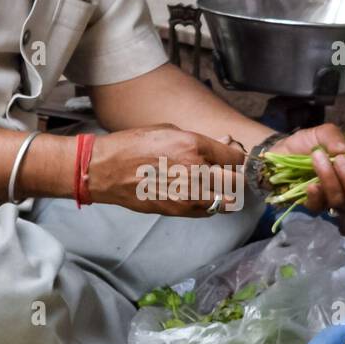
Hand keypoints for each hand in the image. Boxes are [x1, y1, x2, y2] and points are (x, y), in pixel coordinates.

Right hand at [87, 125, 245, 216]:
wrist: (106, 170)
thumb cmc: (134, 145)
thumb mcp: (168, 131)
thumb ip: (200, 140)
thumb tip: (225, 142)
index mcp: (194, 145)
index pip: (235, 158)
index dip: (238, 159)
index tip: (234, 160)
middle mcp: (196, 170)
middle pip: (235, 181)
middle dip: (235, 177)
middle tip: (230, 175)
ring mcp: (188, 193)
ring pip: (226, 200)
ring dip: (226, 195)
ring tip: (219, 189)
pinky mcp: (179, 210)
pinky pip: (208, 212)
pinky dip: (211, 206)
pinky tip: (203, 197)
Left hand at [268, 123, 344, 212]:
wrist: (282, 149)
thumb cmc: (308, 143)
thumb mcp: (323, 133)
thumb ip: (335, 138)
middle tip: (339, 159)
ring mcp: (329, 200)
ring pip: (338, 200)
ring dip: (329, 179)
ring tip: (317, 157)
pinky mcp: (312, 205)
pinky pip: (318, 207)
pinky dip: (316, 196)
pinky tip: (311, 184)